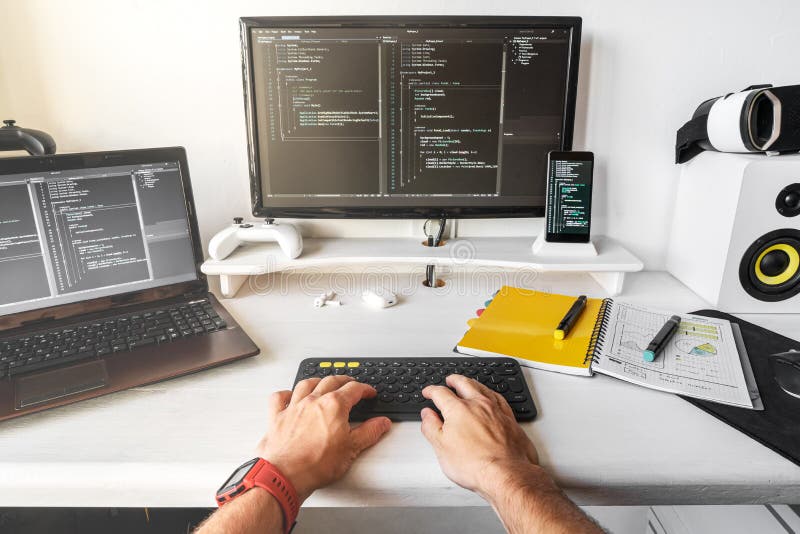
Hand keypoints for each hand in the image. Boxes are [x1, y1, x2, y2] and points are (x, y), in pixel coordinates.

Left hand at [257, 375, 391, 501]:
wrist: (285, 475)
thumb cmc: (315, 464)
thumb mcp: (352, 449)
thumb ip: (369, 432)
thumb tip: (381, 423)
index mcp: (334, 405)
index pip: (354, 389)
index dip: (365, 389)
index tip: (369, 392)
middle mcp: (313, 401)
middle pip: (331, 381)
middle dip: (344, 380)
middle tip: (351, 383)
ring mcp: (293, 408)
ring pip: (306, 384)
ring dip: (317, 381)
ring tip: (323, 382)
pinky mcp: (277, 417)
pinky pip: (279, 397)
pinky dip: (285, 393)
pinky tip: (290, 395)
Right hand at [420, 374, 539, 499]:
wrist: (506, 474)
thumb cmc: (475, 464)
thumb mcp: (441, 448)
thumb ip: (431, 427)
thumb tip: (427, 414)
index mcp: (458, 409)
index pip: (441, 393)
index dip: (431, 391)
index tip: (428, 392)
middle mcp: (478, 404)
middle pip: (464, 383)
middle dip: (454, 380)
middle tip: (448, 380)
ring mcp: (495, 410)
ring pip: (482, 388)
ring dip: (472, 383)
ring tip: (468, 383)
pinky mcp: (509, 419)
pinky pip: (499, 398)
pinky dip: (491, 393)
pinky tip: (491, 397)